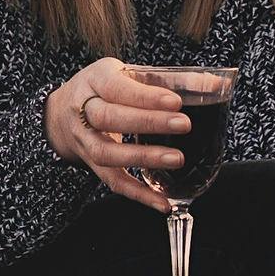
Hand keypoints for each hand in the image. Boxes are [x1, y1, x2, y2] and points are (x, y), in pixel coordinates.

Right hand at [48, 55, 189, 213]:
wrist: (62, 114)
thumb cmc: (105, 89)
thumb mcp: (129, 73)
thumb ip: (167, 79)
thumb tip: (212, 83)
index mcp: (95, 80)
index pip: (117, 88)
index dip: (145, 96)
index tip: (176, 101)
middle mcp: (83, 111)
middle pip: (109, 118)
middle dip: (148, 122)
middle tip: (184, 125)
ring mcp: (84, 141)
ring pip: (108, 153)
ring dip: (143, 158)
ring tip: (177, 159)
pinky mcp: (91, 165)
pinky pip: (113, 182)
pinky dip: (138, 194)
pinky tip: (163, 202)